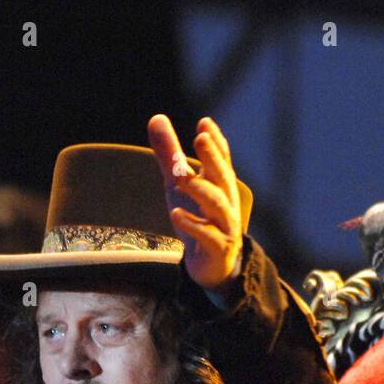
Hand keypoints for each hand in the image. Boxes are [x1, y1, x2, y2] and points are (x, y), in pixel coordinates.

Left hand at [147, 114, 242, 291]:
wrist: (211, 265)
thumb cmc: (198, 218)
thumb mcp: (179, 185)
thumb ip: (169, 154)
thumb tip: (156, 118)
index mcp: (220, 185)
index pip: (222, 160)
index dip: (216, 142)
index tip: (204, 124)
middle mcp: (226, 203)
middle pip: (223, 177)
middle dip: (214, 158)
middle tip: (201, 139)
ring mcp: (225, 226)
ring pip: (218, 205)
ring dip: (201, 190)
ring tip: (181, 179)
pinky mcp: (217, 248)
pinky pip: (208, 236)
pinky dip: (193, 224)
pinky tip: (175, 213)